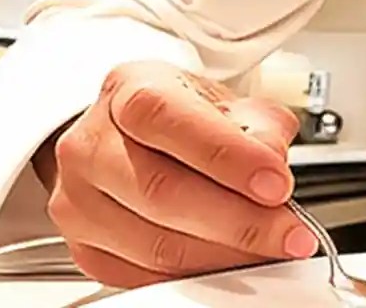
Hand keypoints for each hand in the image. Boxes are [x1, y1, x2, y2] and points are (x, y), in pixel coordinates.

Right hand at [36, 62, 317, 287]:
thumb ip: (261, 126)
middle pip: (160, 191)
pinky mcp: (83, 245)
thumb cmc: (187, 119)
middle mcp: (91, 143)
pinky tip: (233, 264)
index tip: (276, 184)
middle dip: (238, 219)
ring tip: (270, 249)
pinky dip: (197, 276)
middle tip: (288, 230)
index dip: (226, 156)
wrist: (137, 138)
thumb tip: (271, 160)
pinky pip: (142, 275)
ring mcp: (77, 198)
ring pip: (153, 243)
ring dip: (224, 255)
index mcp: (129, 90)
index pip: (168, 119)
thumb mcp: (233, 103)